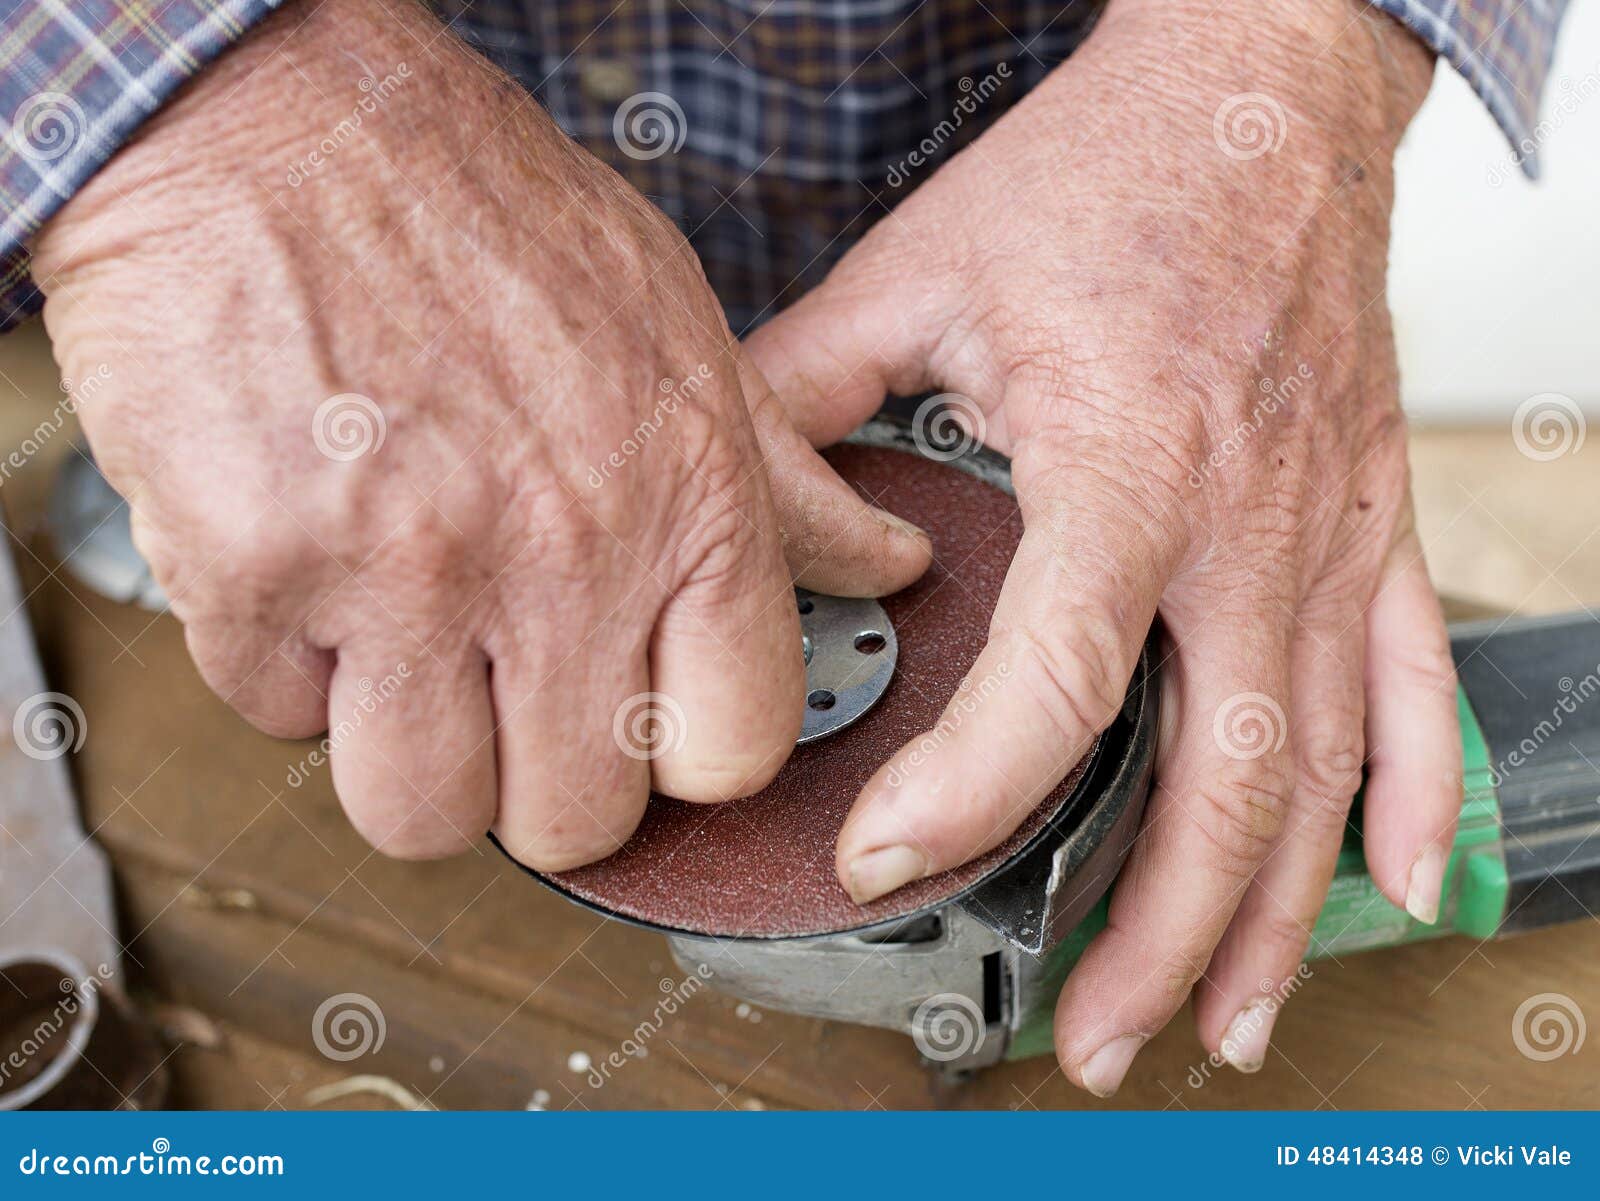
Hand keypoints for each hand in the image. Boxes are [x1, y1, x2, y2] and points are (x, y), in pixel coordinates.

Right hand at [34, 0, 929, 866]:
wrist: (269, 115)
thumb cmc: (474, 209)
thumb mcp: (676, 327)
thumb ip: (781, 480)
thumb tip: (886, 562)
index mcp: (686, 498)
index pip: (732, 752)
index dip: (680, 761)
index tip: (636, 726)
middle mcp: (561, 547)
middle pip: (575, 820)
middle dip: (536, 780)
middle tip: (505, 693)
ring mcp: (406, 570)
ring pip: (421, 814)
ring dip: (406, 752)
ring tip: (401, 649)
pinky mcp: (255, 572)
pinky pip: (277, 720)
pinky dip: (288, 670)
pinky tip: (312, 574)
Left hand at [747, 0, 1459, 1090]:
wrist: (1260, 92)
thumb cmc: (1107, 171)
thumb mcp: (924, 271)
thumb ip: (808, 391)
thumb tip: (722, 489)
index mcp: (1129, 460)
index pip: (1060, 677)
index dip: (970, 792)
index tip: (889, 858)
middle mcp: (1248, 520)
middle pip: (1223, 774)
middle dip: (1155, 931)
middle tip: (1084, 1033)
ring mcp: (1331, 530)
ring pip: (1324, 765)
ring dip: (1273, 910)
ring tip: (1215, 1019)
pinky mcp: (1374, 519)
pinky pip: (1414, 681)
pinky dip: (1412, 798)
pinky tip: (1387, 891)